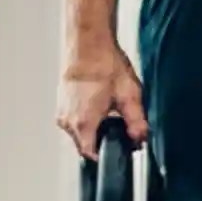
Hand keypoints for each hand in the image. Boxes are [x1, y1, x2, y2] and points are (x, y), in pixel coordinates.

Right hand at [56, 44, 149, 159]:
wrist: (88, 44)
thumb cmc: (104, 65)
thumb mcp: (129, 95)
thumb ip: (136, 122)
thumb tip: (140, 138)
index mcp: (83, 124)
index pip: (91, 156)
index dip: (107, 155)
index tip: (118, 148)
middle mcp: (68, 122)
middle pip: (86, 145)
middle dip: (102, 139)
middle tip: (117, 122)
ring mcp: (62, 112)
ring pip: (80, 133)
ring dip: (94, 127)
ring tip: (107, 107)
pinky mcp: (61, 104)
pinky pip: (74, 120)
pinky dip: (86, 116)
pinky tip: (97, 101)